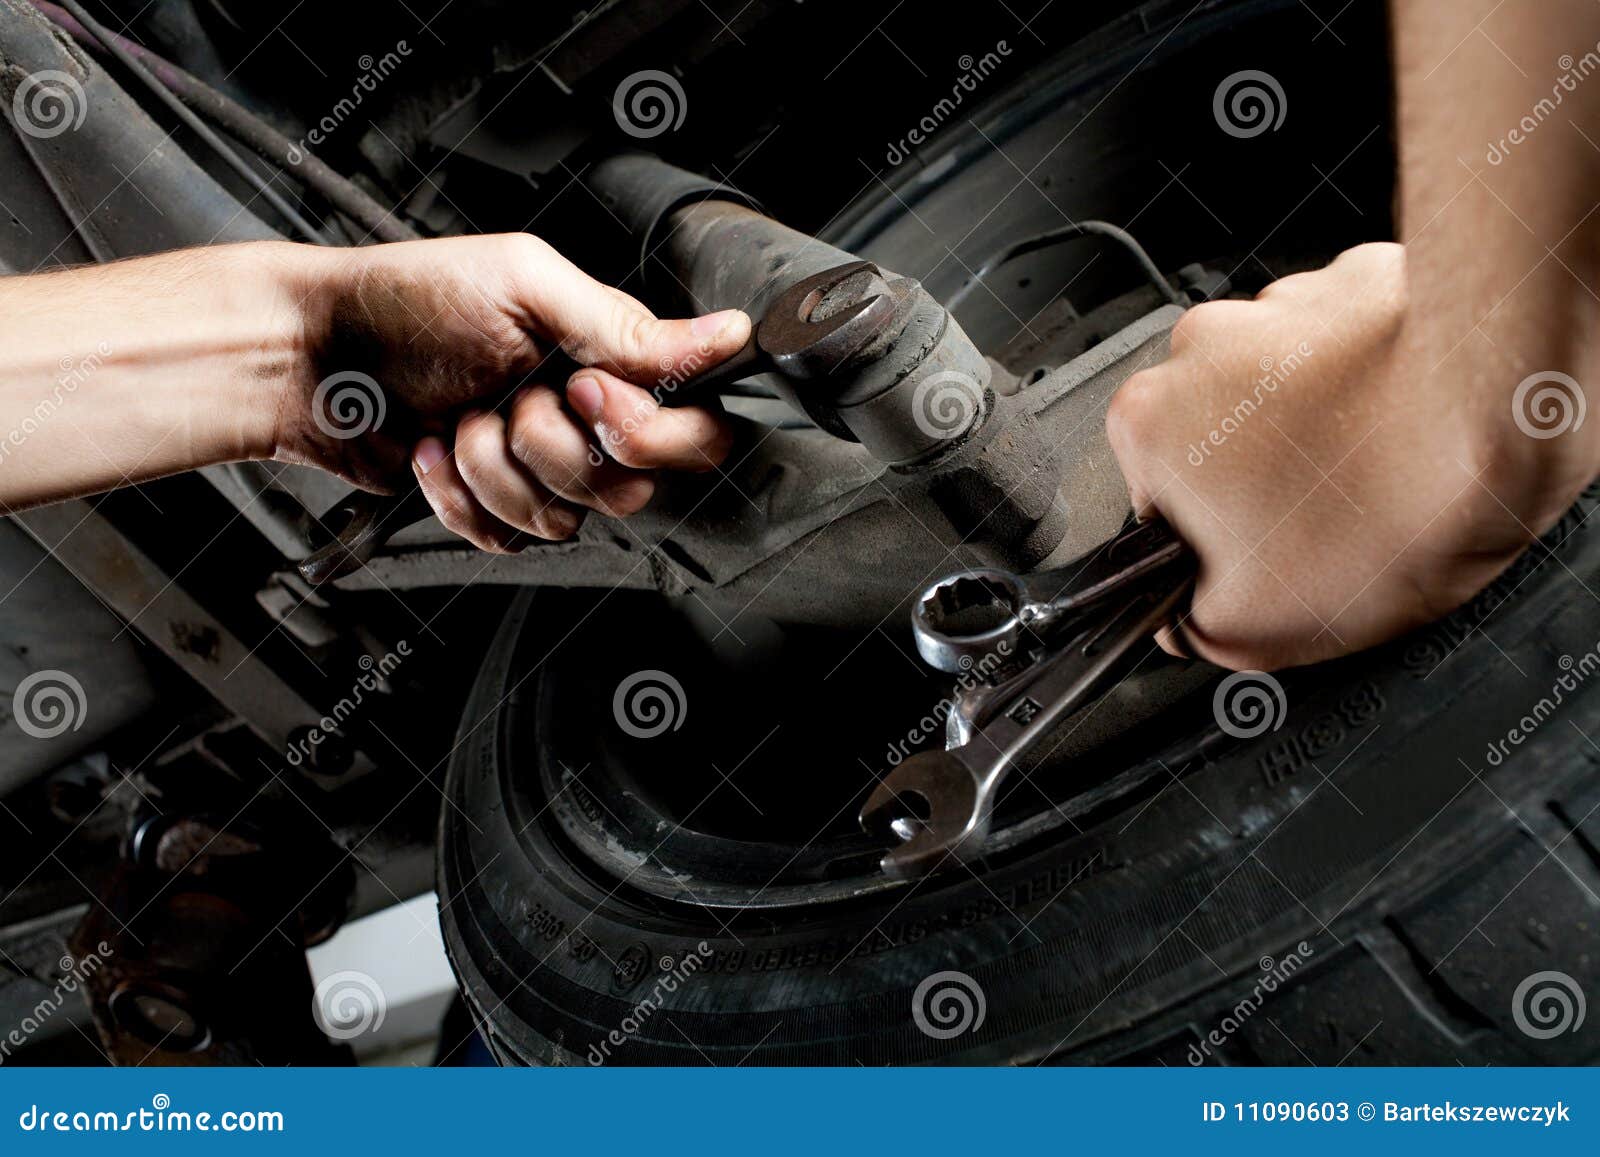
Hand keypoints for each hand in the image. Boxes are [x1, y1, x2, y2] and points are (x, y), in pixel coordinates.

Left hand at [273, 234, 749, 550]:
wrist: (310, 356)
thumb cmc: (405, 301)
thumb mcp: (525, 288)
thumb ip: (628, 326)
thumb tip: (726, 334)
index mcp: (610, 359)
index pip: (694, 429)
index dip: (645, 430)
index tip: (582, 388)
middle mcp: (585, 419)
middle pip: (632, 486)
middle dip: (556, 447)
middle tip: (509, 397)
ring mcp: (538, 467)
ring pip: (565, 518)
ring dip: (496, 467)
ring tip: (457, 416)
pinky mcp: (491, 506)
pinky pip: (508, 539)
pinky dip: (459, 496)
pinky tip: (433, 449)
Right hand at [1107, 243, 1573, 669]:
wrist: (1495, 415)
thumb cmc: (1381, 502)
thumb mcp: (1254, 628)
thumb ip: (1191, 630)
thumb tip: (1186, 623)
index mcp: (1148, 423)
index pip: (1154, 500)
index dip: (1208, 541)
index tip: (1254, 559)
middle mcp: (1200, 346)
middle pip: (1212, 435)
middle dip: (1257, 477)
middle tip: (1318, 521)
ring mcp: (1280, 305)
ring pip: (1282, 386)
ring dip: (1316, 425)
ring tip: (1371, 472)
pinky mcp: (1352, 284)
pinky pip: (1348, 344)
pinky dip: (1371, 379)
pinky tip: (1404, 424)